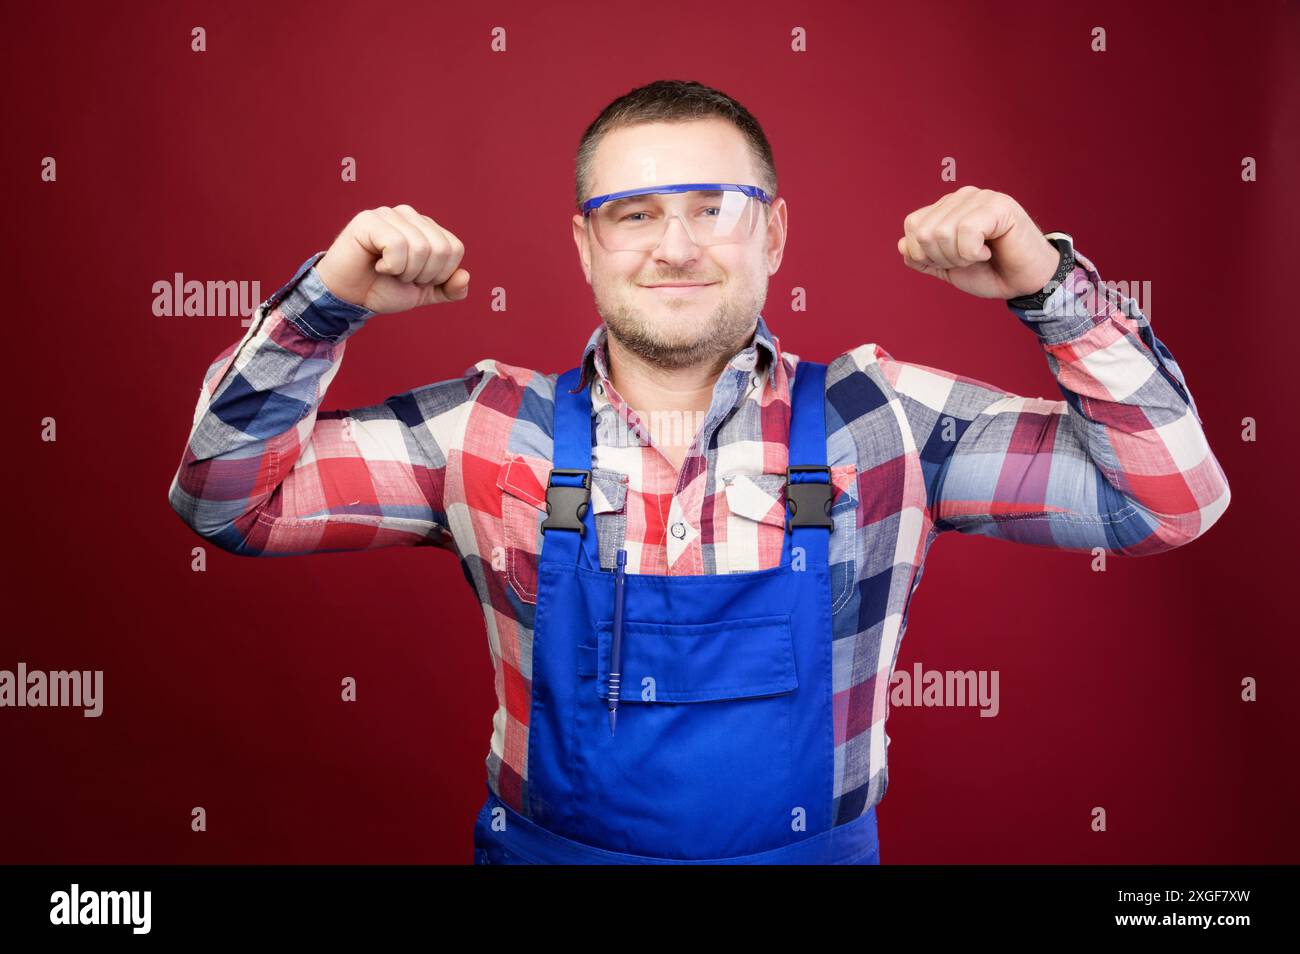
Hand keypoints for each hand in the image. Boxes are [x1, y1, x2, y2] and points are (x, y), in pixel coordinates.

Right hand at [314, 205, 469, 313]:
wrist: (351, 297)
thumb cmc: (384, 289)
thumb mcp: (424, 293)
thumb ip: (449, 289)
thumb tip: (465, 276)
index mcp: (427, 229)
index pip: (455, 249)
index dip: (440, 274)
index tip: (417, 279)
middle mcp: (410, 216)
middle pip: (441, 249)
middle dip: (423, 275)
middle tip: (401, 276)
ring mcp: (389, 214)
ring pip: (420, 247)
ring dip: (405, 272)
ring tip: (388, 271)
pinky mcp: (368, 220)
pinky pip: (397, 244)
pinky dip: (391, 265)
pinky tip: (378, 265)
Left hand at [897, 186, 1060, 298]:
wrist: (1024, 281)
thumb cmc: (990, 271)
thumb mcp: (948, 268)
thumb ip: (922, 259)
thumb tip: (902, 245)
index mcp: (946, 209)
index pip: (912, 226)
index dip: (924, 254)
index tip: (951, 261)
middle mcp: (960, 198)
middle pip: (924, 232)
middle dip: (943, 258)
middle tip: (967, 260)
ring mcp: (980, 198)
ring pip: (943, 233)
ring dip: (959, 257)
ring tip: (979, 255)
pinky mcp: (998, 205)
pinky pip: (966, 231)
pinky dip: (973, 252)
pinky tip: (989, 250)